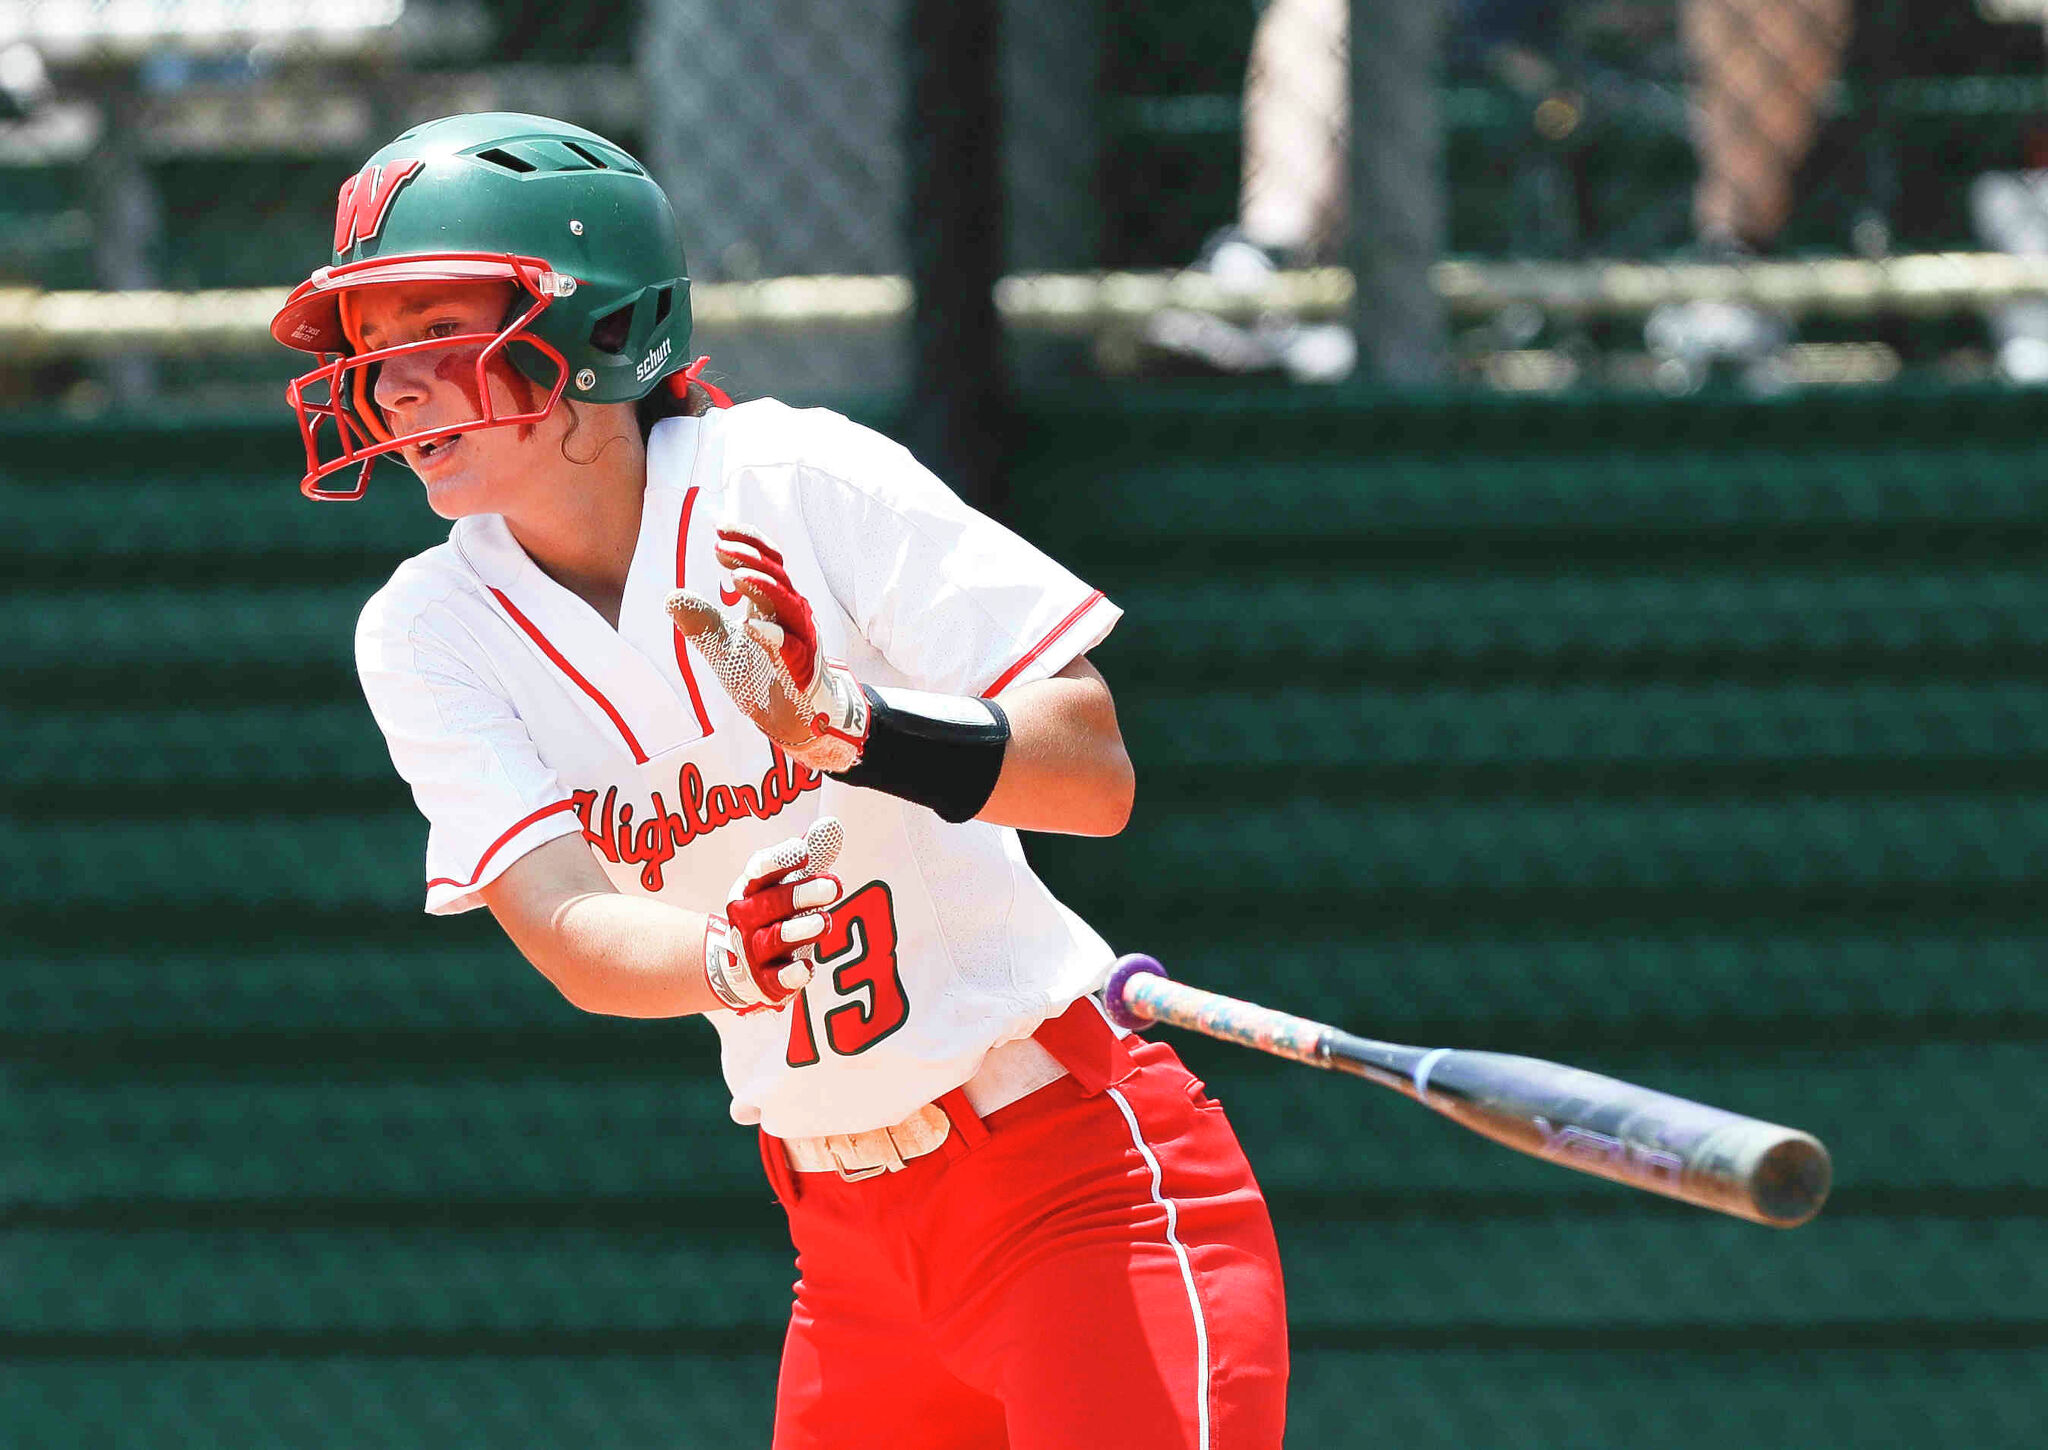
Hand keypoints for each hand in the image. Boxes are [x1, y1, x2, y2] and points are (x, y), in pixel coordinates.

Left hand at [666, 526, 868, 771]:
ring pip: (787, 605)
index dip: (748, 540)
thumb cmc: (760, 672)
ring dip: (763, 588)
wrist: (791, 714)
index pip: (768, 559)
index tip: (719, 529)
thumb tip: (671, 597)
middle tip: (720, 547)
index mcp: (774, 600)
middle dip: (750, 557)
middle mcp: (790, 613)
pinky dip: (774, 636)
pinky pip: (793, 648)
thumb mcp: (722, 644)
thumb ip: (701, 620)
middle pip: (777, 575)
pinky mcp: (802, 668)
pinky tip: (752, 628)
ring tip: (735, 577)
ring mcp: (800, 638)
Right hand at [702, 816, 845, 1014]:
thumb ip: (808, 857)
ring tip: (824, 921)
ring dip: (799, 930)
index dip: (779, 860)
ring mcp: (753, 951)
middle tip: (833, 886)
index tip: (803, 850)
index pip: (760, 871)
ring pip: (775, 939)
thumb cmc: (771, 913)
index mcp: (751, 889)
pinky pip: (777, 979)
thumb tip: (831, 825)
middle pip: (771, 904)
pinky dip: (790, 975)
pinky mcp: (765, 982)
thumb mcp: (783, 884)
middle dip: (802, 894)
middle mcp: (747, 918)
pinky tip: (806, 968)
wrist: (739, 966)